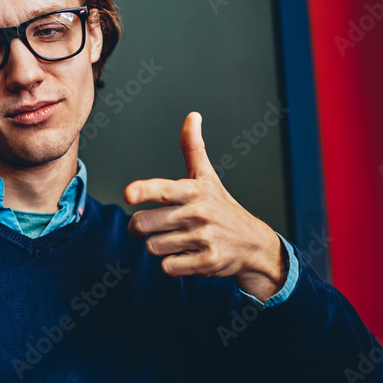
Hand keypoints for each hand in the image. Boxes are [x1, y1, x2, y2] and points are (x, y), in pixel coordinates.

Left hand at [124, 111, 285, 301]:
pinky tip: (186, 256)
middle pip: (143, 223)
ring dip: (158, 247)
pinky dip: (172, 265)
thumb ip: (193, 148)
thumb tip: (192, 116)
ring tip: (176, 240)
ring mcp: (203, 238)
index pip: (164, 189)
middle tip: (148, 226)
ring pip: (153, 247)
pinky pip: (168, 267)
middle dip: (139, 228)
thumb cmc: (222, 208)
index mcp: (193, 191)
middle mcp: (198, 213)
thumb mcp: (208, 177)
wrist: (254, 245)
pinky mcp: (207, 262)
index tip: (129, 194)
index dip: (144, 190)